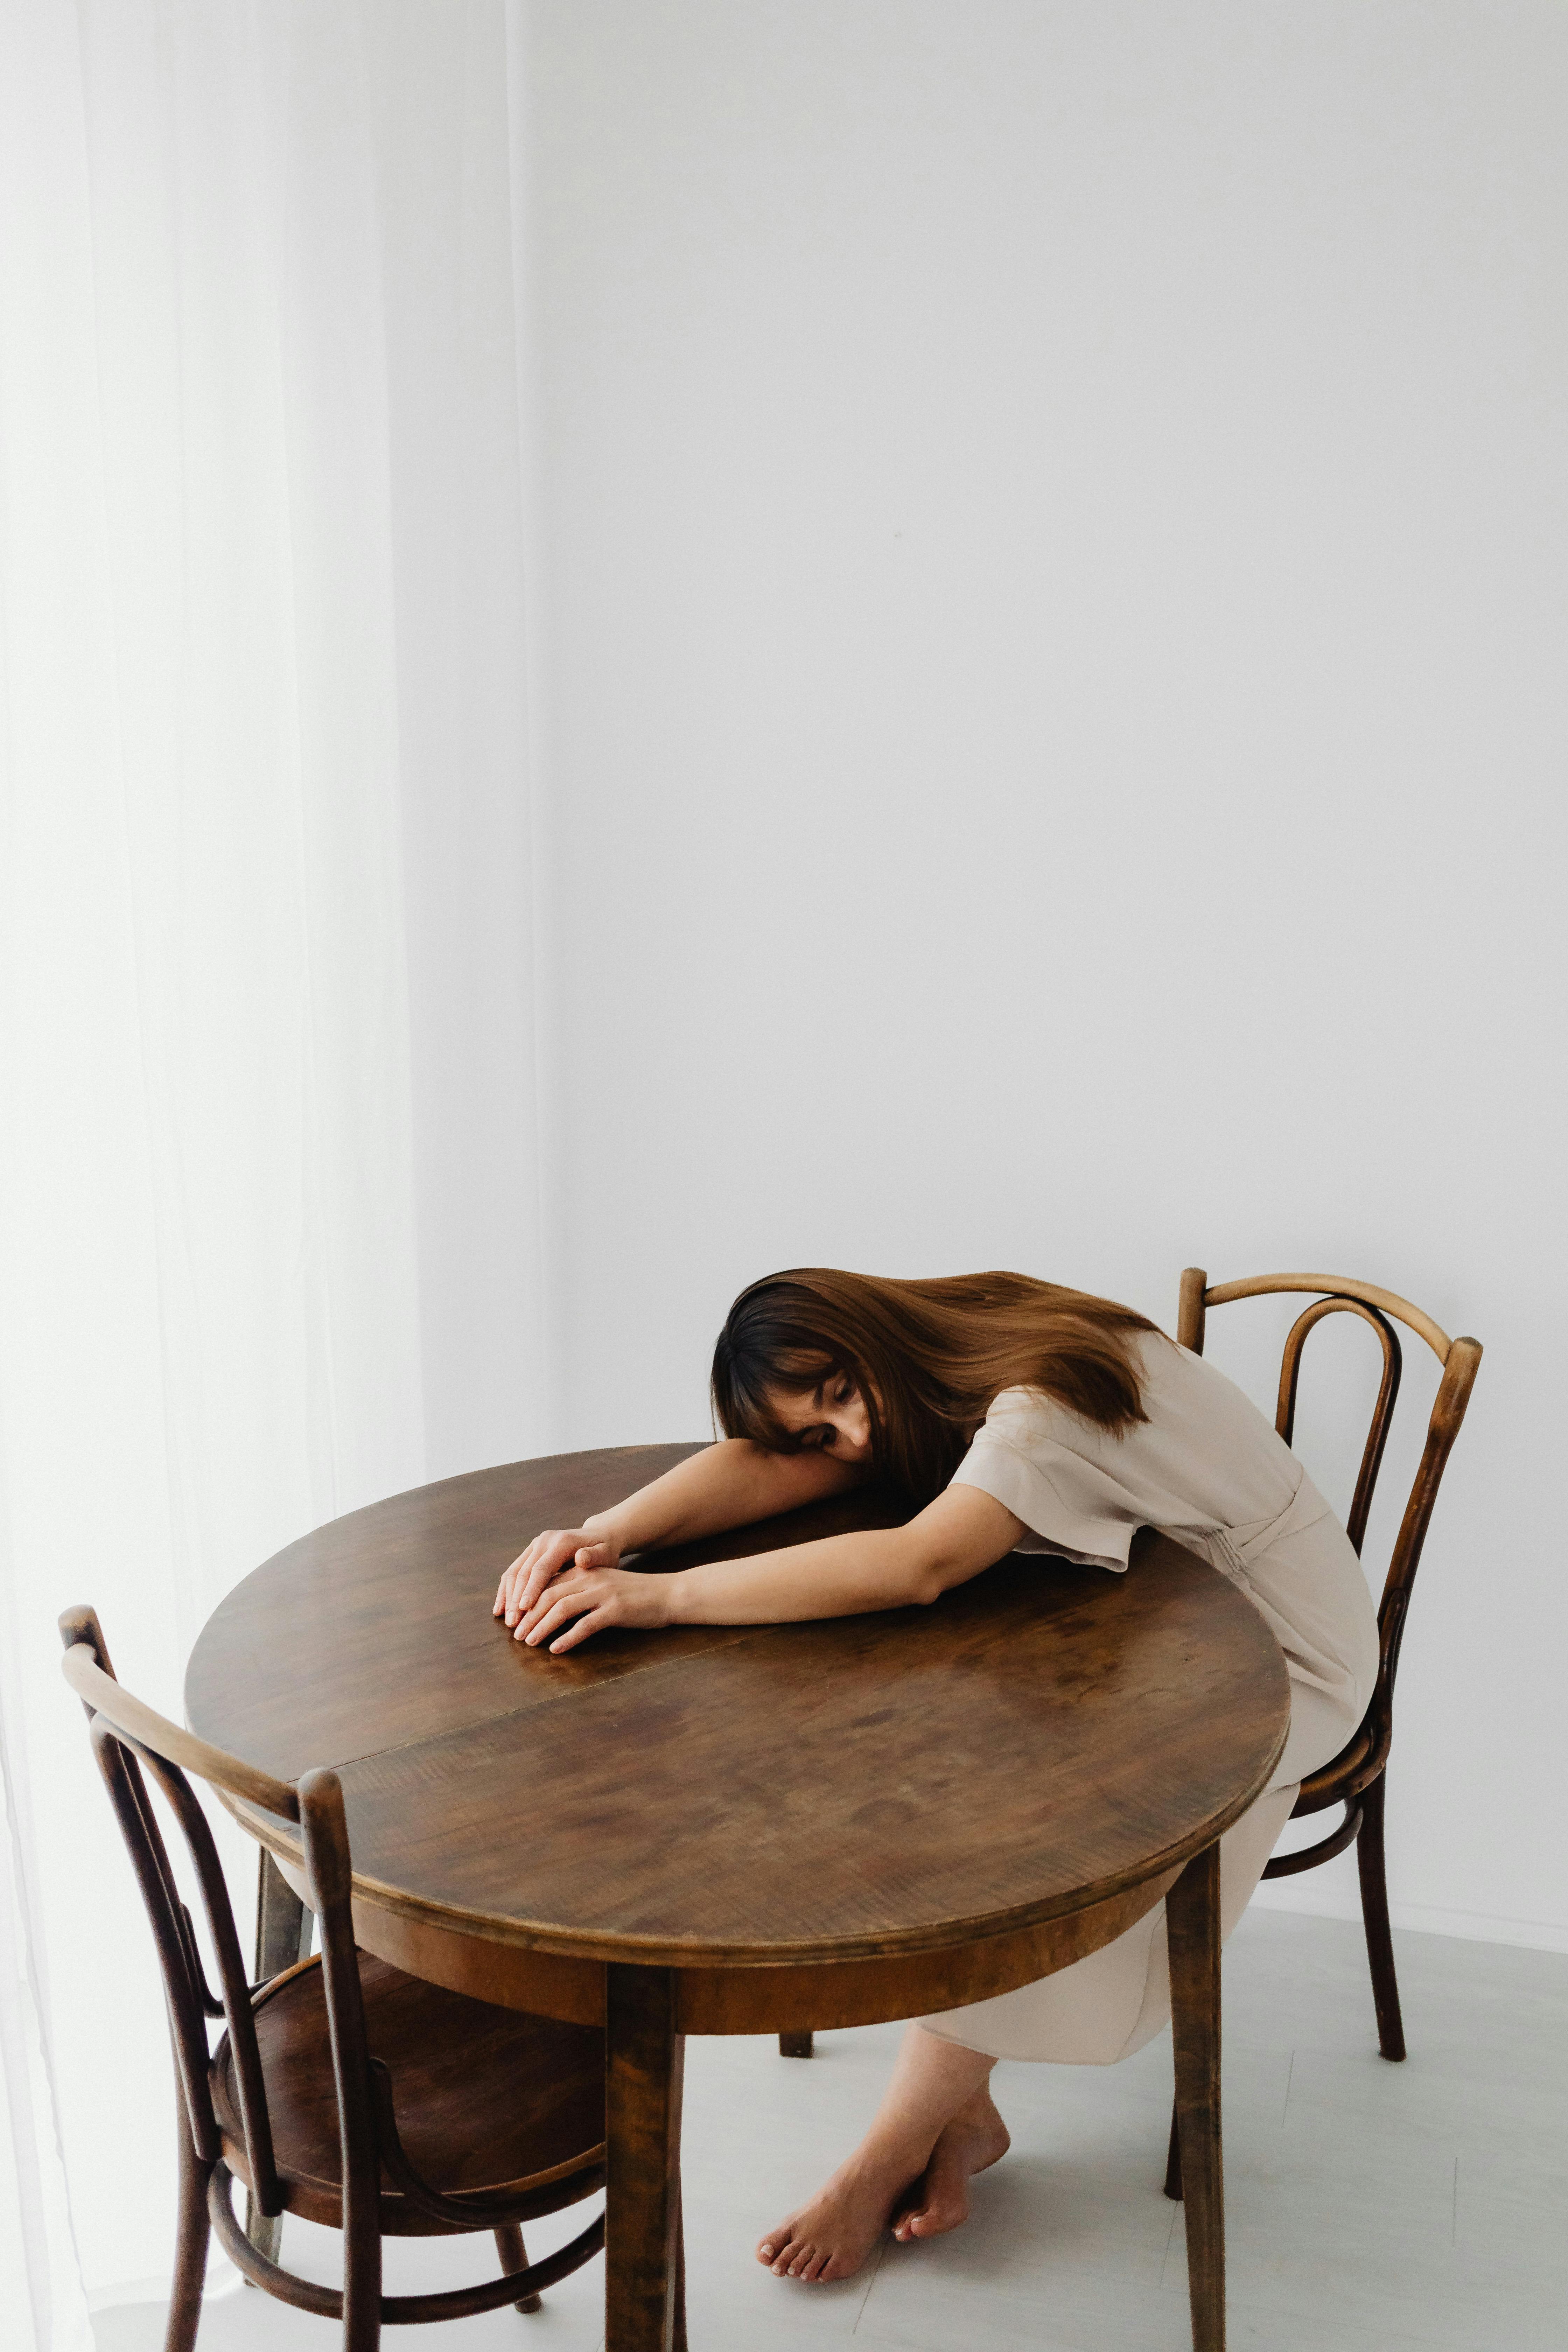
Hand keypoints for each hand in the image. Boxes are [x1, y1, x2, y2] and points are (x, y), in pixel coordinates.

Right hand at [494, 1525, 622, 1627]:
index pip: (541, 1568)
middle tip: (514, 1624)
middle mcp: (543, 1541)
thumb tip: (581, 1558)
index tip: (524, 1609)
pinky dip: (505, 1591)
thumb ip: (594, 1556)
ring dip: (508, 1598)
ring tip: (508, 1621)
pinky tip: (500, 1610)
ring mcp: (534, 1546)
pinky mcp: (530, 1553)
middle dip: (516, 1599)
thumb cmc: (603, 1551)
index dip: (532, 1589)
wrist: (597, 1536)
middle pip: (523, 1572)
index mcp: (560, 1542)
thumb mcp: (604, 1554)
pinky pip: (513, 1572)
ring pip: (514, 1573)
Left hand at [514, 1566, 673, 1653]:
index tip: (516, 1620)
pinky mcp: (615, 1610)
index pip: (547, 1584)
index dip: (528, 1603)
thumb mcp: (601, 1585)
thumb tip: (547, 1606)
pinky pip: (585, 1625)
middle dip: (530, 1616)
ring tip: (530, 1642)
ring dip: (542, 1627)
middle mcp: (591, 1578)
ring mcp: (603, 1593)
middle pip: (549, 1595)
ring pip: (562, 1608)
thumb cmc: (631, 1594)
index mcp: (584, 1571)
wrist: (666, 1594)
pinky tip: (556, 1649)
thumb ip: (577, 1590)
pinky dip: (568, 1638)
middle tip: (517, 1635)